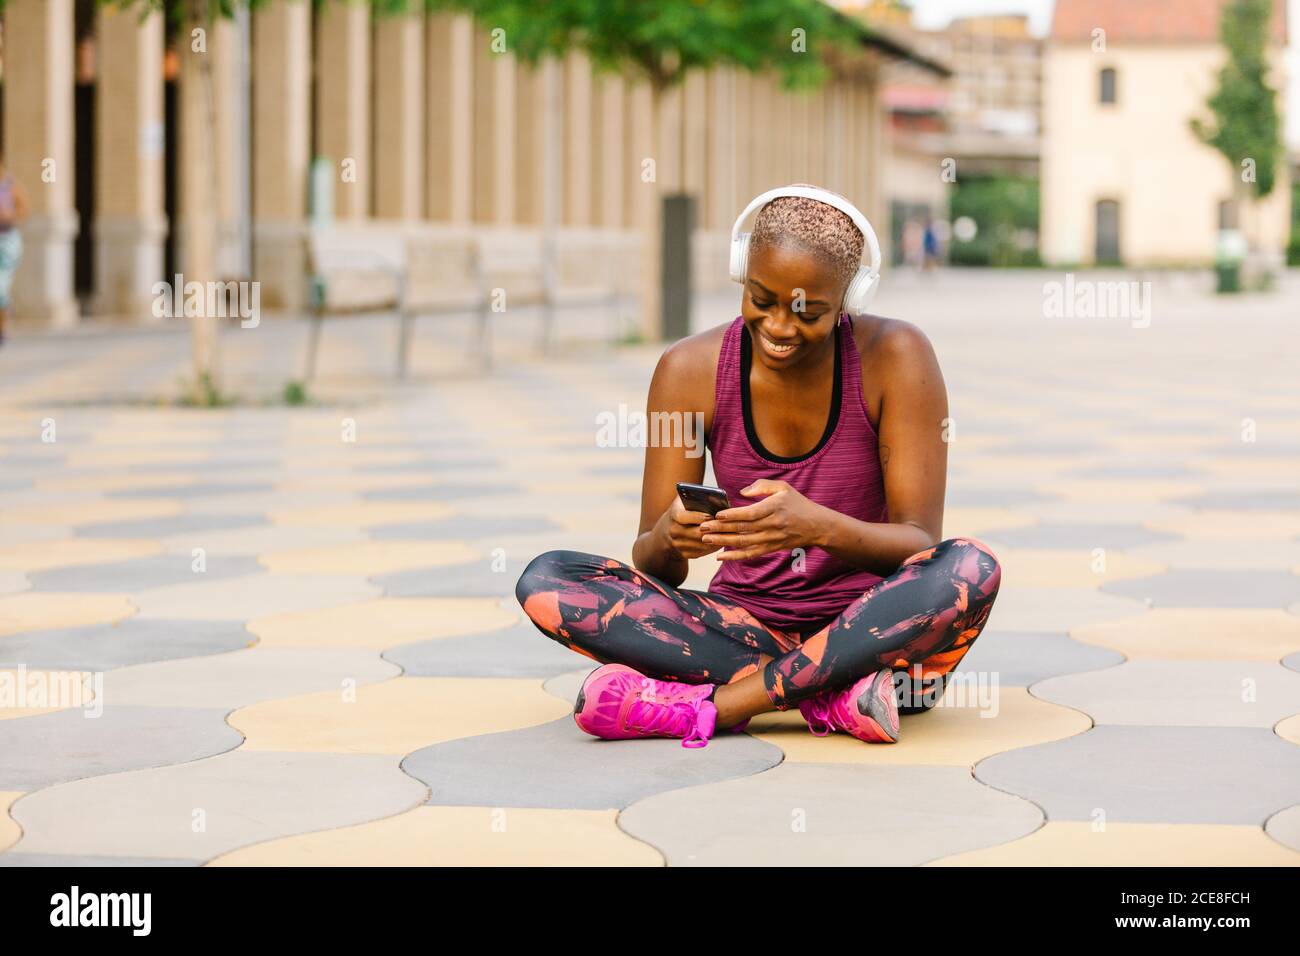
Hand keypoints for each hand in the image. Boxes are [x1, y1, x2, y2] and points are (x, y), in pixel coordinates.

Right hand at [659, 495, 722, 560]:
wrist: (667, 530)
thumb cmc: (682, 510)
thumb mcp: (684, 501)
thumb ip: (696, 496)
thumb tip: (717, 497)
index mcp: (674, 515)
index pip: (685, 517)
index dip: (699, 517)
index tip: (712, 515)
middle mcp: (674, 531)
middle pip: (696, 533)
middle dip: (713, 530)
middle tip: (727, 527)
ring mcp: (678, 544)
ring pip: (702, 544)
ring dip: (716, 539)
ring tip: (729, 534)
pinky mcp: (684, 554)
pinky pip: (702, 552)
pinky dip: (714, 547)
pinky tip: (723, 541)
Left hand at [699, 479, 825, 560]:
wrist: (816, 526)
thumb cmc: (797, 503)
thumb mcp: (783, 487)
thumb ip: (762, 486)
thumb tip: (741, 492)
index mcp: (774, 508)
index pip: (750, 514)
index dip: (733, 515)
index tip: (718, 514)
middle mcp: (772, 525)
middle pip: (743, 529)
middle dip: (721, 528)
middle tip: (702, 526)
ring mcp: (771, 539)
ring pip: (743, 542)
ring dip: (723, 542)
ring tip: (705, 538)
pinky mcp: (770, 548)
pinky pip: (750, 554)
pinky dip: (734, 557)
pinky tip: (720, 557)